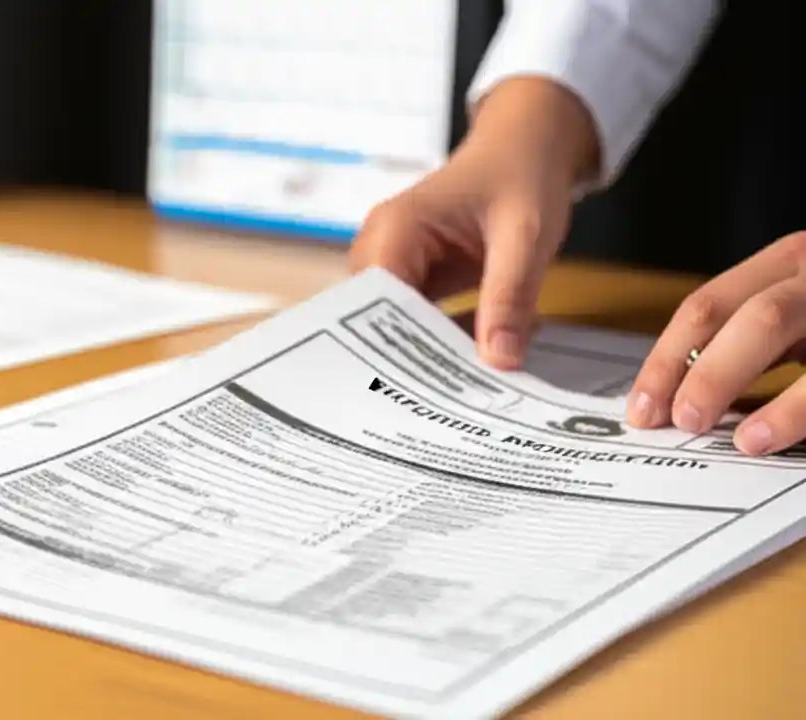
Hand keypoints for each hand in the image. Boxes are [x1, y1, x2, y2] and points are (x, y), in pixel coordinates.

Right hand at [350, 78, 598, 368]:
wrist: (527, 148)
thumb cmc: (522, 175)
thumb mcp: (527, 235)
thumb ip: (510, 296)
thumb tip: (499, 361)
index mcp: (395, 229)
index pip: (373, 303)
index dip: (393, 347)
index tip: (425, 390)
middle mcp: (381, 249)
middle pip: (377, 322)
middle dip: (412, 361)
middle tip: (451, 403)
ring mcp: (394, 265)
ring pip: (396, 329)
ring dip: (430, 357)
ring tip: (466, 393)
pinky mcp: (414, 281)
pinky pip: (418, 324)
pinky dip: (445, 345)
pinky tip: (478, 363)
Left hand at [627, 231, 805, 454]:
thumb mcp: (795, 311)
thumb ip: (749, 341)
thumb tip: (679, 395)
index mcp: (788, 262)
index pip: (708, 306)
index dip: (668, 359)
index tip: (641, 409)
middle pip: (760, 318)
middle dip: (713, 372)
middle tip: (681, 421)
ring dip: (782, 401)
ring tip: (743, 442)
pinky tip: (790, 437)